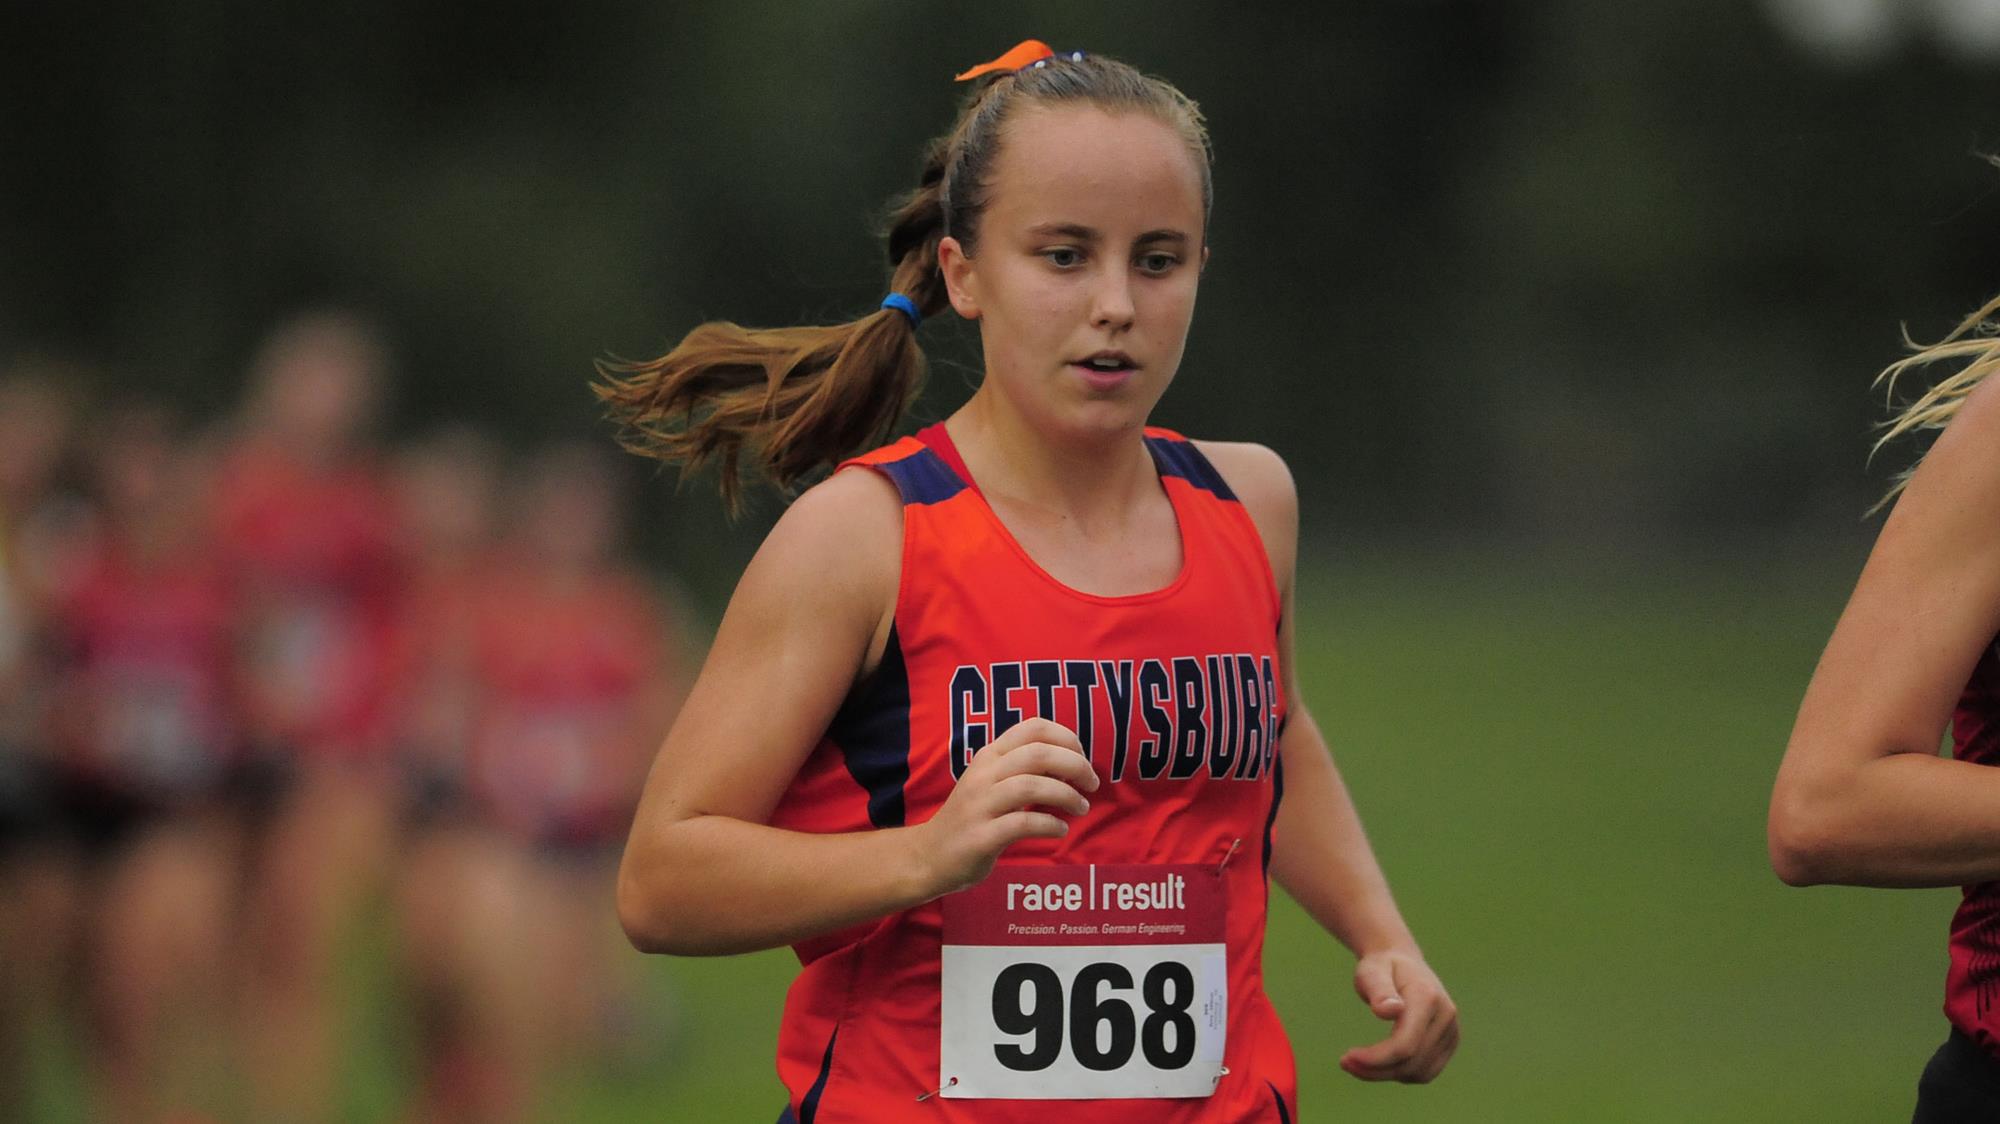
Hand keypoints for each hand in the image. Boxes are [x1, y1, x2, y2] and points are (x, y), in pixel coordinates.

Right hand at [910, 717, 1098, 897]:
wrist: (930, 856)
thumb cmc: (972, 816)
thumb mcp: (993, 781)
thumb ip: (1024, 768)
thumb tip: (1073, 761)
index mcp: (990, 755)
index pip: (1034, 727)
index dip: (1067, 738)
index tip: (1082, 758)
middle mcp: (984, 774)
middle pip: (1038, 754)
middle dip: (1075, 765)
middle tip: (1092, 783)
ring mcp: (980, 805)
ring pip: (1031, 786)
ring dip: (1066, 796)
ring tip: (1080, 808)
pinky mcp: (981, 836)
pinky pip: (1022, 824)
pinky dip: (1049, 825)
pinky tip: (1060, 829)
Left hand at [1339, 948, 1457, 1082]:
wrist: (1402, 961)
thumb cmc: (1382, 966)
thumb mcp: (1371, 971)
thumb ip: (1379, 990)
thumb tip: (1389, 1011)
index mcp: (1427, 997)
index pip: (1405, 1045)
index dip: (1376, 1059)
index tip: (1346, 1058)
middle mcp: (1445, 1016)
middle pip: (1411, 1062)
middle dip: (1375, 1069)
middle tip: (1345, 1063)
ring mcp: (1451, 1031)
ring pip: (1419, 1072)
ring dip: (1386, 1075)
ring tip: (1358, 1064)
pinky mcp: (1449, 1043)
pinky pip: (1425, 1071)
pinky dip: (1400, 1074)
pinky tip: (1378, 1064)